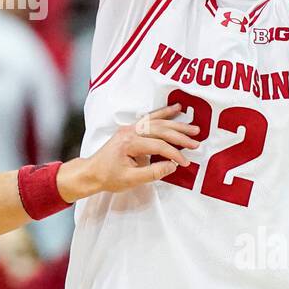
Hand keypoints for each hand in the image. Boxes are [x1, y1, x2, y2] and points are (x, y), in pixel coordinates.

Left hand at [59, 105, 199, 199]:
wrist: (92, 172)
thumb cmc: (109, 177)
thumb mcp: (131, 180)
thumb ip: (153, 173)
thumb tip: (173, 166)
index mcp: (129, 143)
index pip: (158, 145)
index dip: (174, 154)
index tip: (185, 162)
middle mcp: (130, 131)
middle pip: (160, 130)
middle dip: (180, 136)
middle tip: (196, 142)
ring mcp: (130, 128)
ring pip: (157, 122)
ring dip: (176, 124)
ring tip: (194, 127)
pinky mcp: (132, 128)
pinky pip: (151, 118)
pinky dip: (164, 113)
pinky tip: (176, 109)